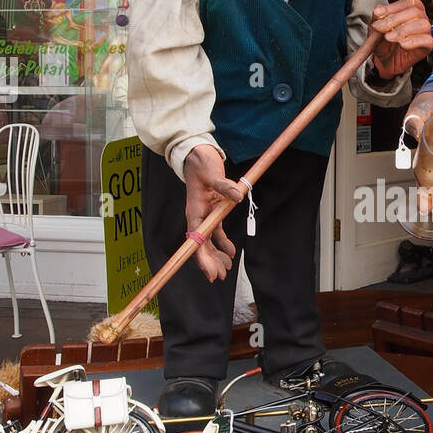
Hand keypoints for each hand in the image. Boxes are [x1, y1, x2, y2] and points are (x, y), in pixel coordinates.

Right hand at [182, 145, 242, 282]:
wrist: (198, 155)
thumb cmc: (202, 165)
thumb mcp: (212, 173)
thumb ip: (224, 186)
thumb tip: (237, 196)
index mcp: (194, 211)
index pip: (196, 241)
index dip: (202, 259)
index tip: (210, 273)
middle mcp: (198, 217)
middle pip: (202, 246)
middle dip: (210, 263)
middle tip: (220, 276)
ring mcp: (205, 216)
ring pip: (209, 242)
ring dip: (217, 256)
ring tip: (227, 269)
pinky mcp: (213, 212)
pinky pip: (217, 233)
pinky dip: (223, 244)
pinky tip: (231, 253)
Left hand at [369, 0, 432, 77]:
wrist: (384, 60)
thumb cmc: (383, 41)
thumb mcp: (377, 27)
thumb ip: (378, 17)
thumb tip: (379, 9)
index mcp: (410, 8)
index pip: (406, 2)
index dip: (391, 7)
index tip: (377, 14)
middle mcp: (420, 17)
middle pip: (414, 11)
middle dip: (394, 19)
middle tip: (380, 28)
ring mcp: (425, 30)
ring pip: (421, 24)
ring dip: (402, 31)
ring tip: (389, 37)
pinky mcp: (427, 44)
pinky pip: (426, 40)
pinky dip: (413, 41)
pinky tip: (401, 44)